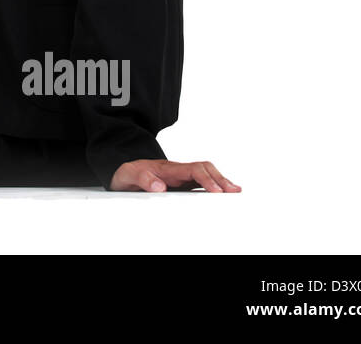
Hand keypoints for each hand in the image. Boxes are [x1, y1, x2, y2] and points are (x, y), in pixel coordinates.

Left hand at [109, 159, 240, 192]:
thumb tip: (160, 187)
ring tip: (235, 191)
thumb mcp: (130, 175)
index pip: (193, 170)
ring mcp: (182, 176)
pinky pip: (202, 182)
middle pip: (204, 169)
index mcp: (169, 168)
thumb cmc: (130, 173)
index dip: (206, 180)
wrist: (125, 172)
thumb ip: (144, 179)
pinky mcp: (182, 183)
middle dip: (220, 179)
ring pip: (206, 174)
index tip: (216, 191)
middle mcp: (178, 170)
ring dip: (221, 181)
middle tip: (233, 191)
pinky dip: (214, 185)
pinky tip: (224, 193)